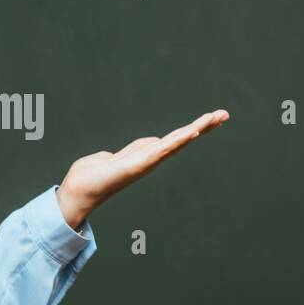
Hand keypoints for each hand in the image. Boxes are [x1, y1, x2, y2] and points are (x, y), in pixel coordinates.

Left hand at [55, 109, 229, 229]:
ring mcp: (147, 162)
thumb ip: (129, 151)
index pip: (175, 138)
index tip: (211, 118)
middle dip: (204, 126)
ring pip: (177, 141)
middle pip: (182, 138)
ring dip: (197, 128)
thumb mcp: (112, 156)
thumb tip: (139, 146)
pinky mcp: (139, 164)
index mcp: (146, 154)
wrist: (78, 190)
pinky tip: (192, 132)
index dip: (194, 128)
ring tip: (216, 117)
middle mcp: (150, 158)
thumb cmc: (91, 175)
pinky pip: (162, 150)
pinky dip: (177, 141)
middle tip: (225, 114)